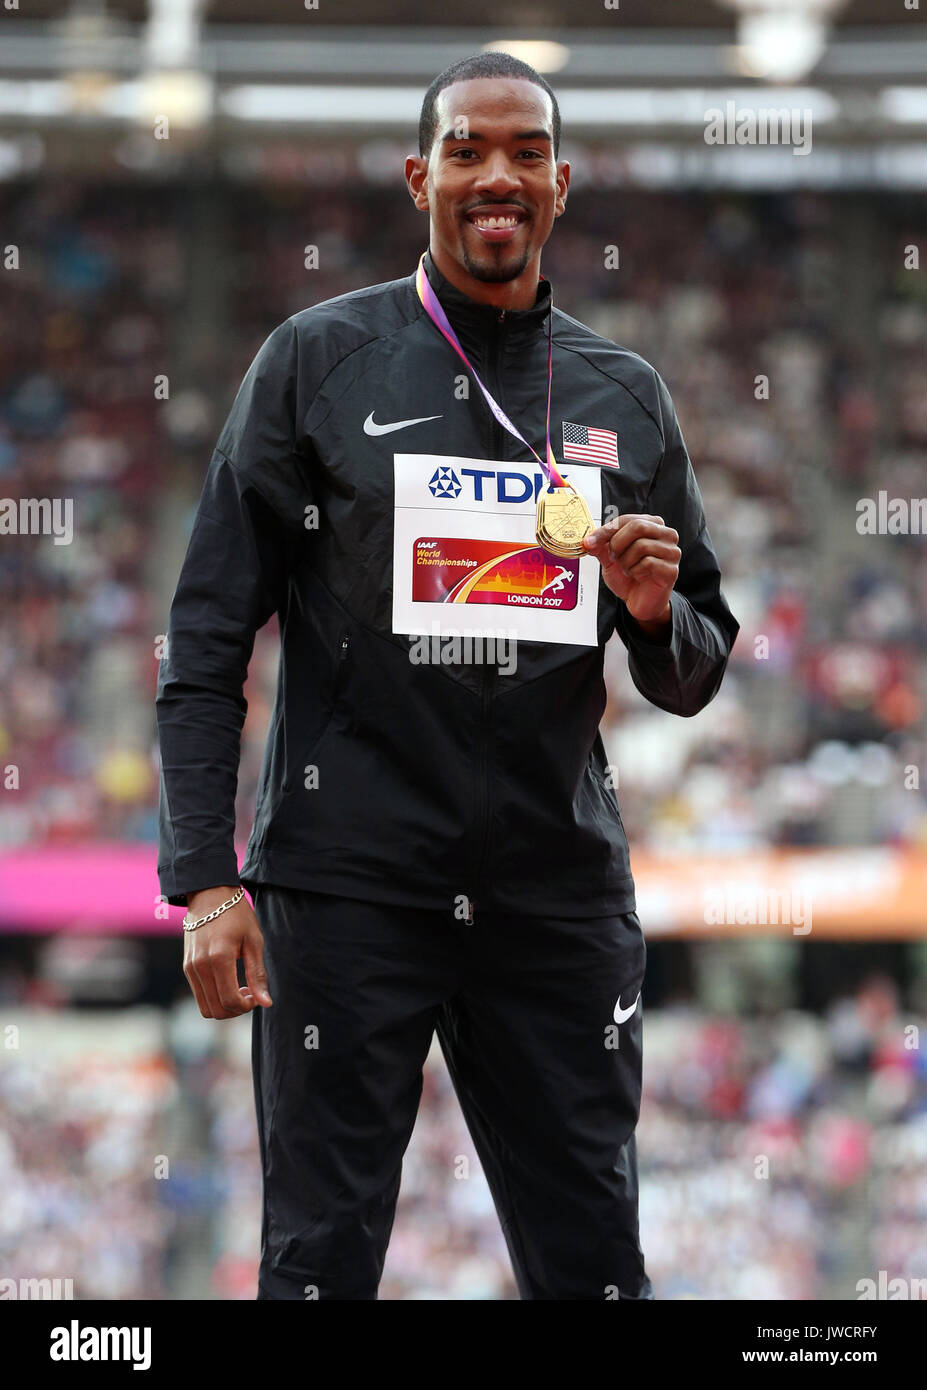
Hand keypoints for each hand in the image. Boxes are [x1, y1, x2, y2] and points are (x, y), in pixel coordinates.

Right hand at [183, 886, 272, 1018]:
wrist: (209, 894)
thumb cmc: (236, 914)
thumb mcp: (254, 941)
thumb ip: (258, 975)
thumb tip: (266, 1003)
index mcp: (219, 958)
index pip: (230, 1001)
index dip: (246, 1007)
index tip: (257, 996)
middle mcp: (200, 966)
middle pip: (216, 1010)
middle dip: (236, 1010)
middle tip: (250, 994)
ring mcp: (189, 967)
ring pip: (205, 1007)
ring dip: (224, 1006)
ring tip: (239, 989)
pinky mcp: (186, 967)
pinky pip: (199, 995)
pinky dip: (214, 998)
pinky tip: (228, 982)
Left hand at [582, 513, 679, 626]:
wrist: (639, 601)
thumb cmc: (630, 578)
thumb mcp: (610, 559)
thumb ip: (601, 546)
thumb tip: (589, 539)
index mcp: (652, 525)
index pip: (627, 519)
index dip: (606, 530)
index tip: (590, 541)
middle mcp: (666, 535)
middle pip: (638, 527)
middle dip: (618, 544)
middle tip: (613, 558)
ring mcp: (672, 552)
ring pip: (642, 546)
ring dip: (626, 561)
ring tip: (628, 569)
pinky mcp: (671, 569)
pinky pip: (648, 563)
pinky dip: (636, 571)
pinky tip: (638, 576)